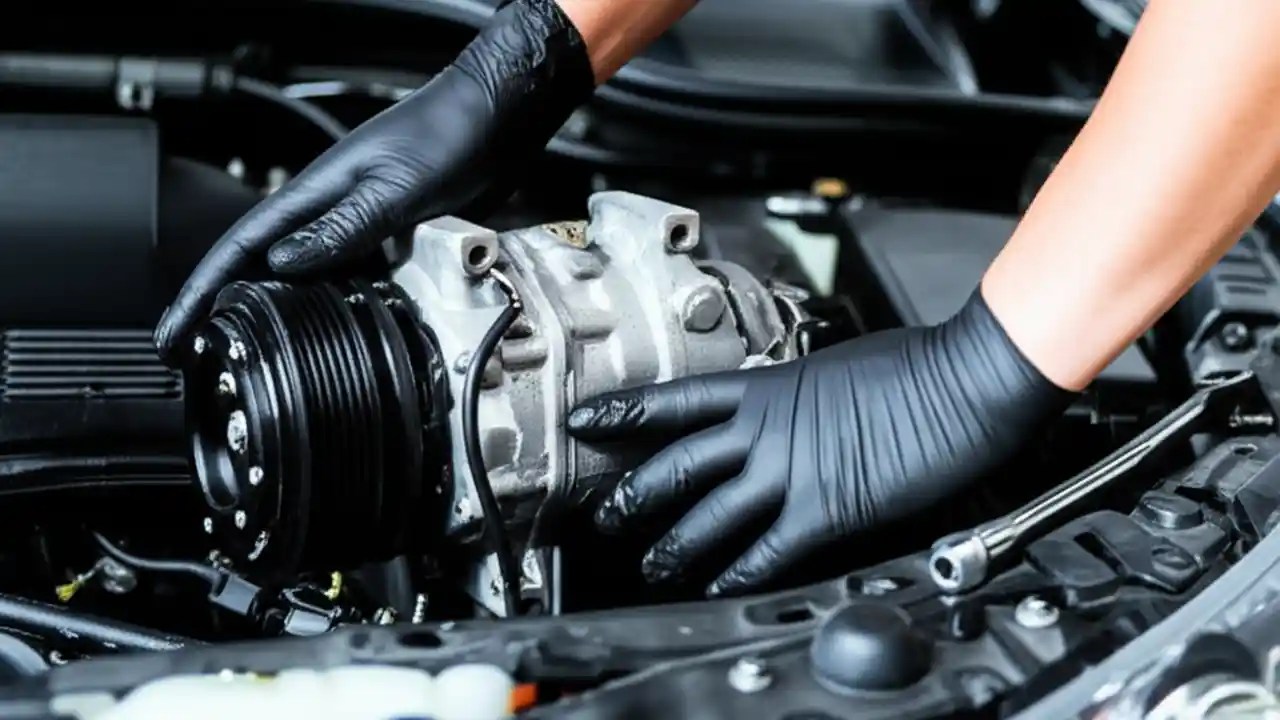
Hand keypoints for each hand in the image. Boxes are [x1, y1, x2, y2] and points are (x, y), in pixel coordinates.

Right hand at [154, 0, 594, 359]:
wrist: (495, 121)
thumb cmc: (446, 136)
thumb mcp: (392, 188)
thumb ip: (342, 229)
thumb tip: (285, 266)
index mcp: (312, 194)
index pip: (239, 249)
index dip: (199, 293)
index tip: (173, 333)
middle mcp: (328, 211)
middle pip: (264, 268)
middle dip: (228, 310)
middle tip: (204, 356)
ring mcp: (358, 224)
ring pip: (310, 278)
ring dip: (286, 313)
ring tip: (262, 355)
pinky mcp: (391, 236)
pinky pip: (355, 278)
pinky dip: (342, 304)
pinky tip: (341, 330)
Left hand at [567, 292, 1070, 596]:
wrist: (964, 378)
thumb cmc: (914, 365)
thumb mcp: (835, 367)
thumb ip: (795, 393)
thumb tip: (782, 407)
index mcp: (768, 385)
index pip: (676, 399)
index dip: (624, 411)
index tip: (588, 420)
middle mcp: (767, 427)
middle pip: (677, 463)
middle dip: (633, 494)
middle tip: (605, 516)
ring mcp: (793, 469)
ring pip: (710, 514)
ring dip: (675, 545)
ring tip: (652, 566)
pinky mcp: (827, 508)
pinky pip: (767, 550)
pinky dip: (737, 574)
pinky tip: (720, 588)